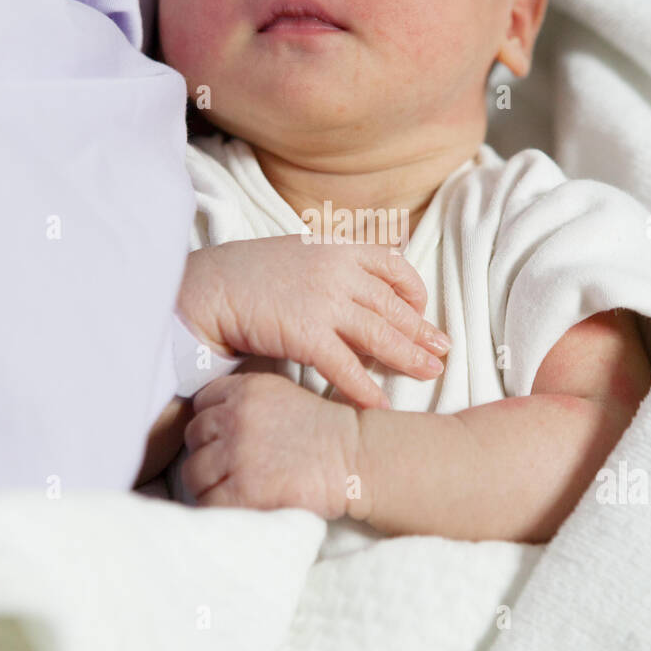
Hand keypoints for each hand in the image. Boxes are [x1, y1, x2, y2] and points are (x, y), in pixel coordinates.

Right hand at [177, 236, 449, 409]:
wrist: (208, 288)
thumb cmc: (249, 274)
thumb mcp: (299, 252)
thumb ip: (333, 264)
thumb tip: (365, 285)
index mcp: (338, 246)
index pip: (393, 265)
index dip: (414, 290)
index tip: (422, 309)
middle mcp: (338, 271)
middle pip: (394, 306)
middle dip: (422, 331)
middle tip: (443, 351)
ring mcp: (324, 302)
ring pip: (380, 336)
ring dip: (409, 357)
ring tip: (430, 373)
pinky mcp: (306, 334)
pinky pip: (346, 366)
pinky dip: (366, 388)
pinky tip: (380, 404)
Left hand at [181, 372, 359, 519]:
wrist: (356, 459)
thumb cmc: (325, 433)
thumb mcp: (283, 397)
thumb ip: (247, 404)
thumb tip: (212, 426)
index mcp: (246, 390)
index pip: (202, 403)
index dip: (212, 424)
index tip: (226, 438)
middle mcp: (236, 417)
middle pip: (194, 437)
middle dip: (208, 453)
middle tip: (230, 468)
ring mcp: (237, 454)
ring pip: (194, 472)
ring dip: (209, 483)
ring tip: (233, 489)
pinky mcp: (243, 489)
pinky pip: (209, 502)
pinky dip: (219, 507)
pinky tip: (239, 506)